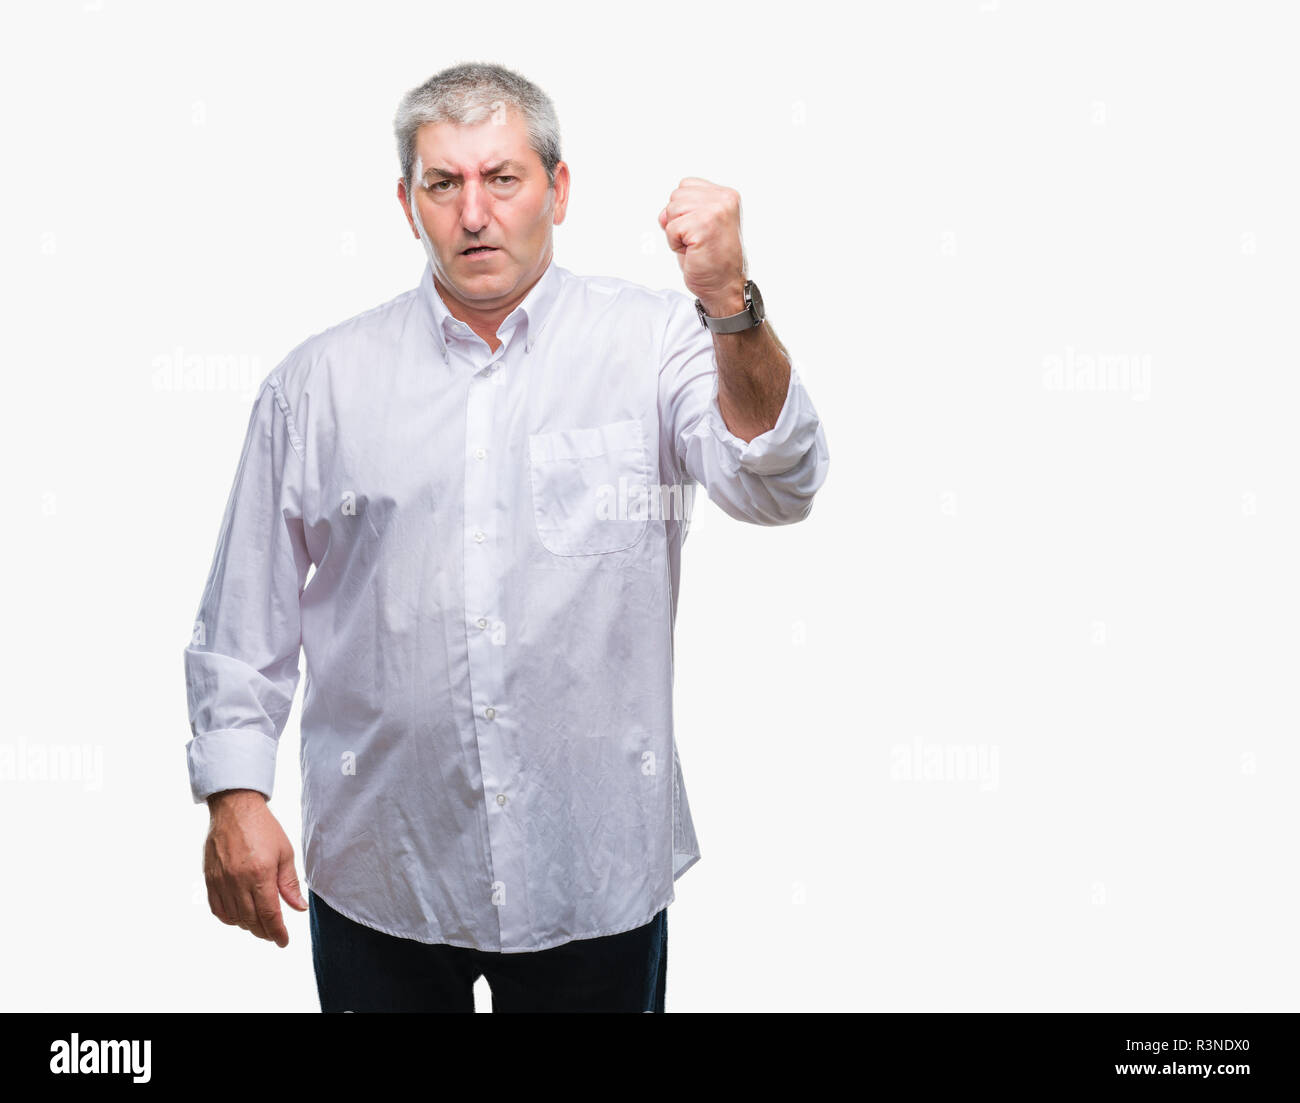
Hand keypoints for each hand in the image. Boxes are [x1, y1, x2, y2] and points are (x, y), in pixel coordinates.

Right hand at [203, 789, 307, 947]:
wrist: (235, 809)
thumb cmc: (264, 828)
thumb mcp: (284, 853)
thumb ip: (289, 883)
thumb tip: (298, 908)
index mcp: (260, 873)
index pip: (269, 914)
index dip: (277, 932)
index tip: (283, 941)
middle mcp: (238, 880)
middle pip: (251, 919)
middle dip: (264, 931)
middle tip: (274, 934)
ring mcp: (221, 880)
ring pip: (234, 917)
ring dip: (248, 926)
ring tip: (259, 924)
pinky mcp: (209, 878)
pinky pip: (217, 908)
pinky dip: (229, 918)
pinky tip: (239, 917)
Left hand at [658, 177, 747, 316]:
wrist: (725, 287)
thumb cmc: (713, 261)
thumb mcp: (699, 225)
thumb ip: (684, 210)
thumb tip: (663, 213)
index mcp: (726, 195)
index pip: (686, 185)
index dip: (683, 211)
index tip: (698, 229)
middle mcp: (723, 199)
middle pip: (676, 196)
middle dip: (678, 221)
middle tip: (697, 240)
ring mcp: (715, 211)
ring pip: (672, 210)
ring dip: (676, 232)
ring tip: (695, 245)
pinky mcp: (703, 225)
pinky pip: (671, 228)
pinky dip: (675, 244)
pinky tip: (693, 252)